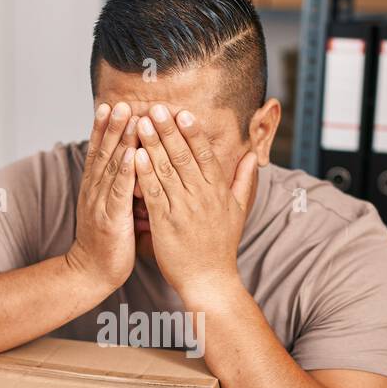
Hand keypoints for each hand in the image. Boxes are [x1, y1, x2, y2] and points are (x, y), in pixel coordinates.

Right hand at [68, 102, 138, 290]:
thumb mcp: (111, 210)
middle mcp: (95, 191)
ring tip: (128, 116)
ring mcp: (100, 203)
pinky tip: (131, 154)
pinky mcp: (110, 218)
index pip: (98, 152)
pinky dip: (125, 170)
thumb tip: (132, 171)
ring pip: (111, 166)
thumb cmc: (107, 243)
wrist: (91, 273)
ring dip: (119, 139)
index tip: (110, 105)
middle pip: (103, 152)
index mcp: (95, 188)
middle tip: (120, 101)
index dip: (103, 129)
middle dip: (112, 126)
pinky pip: (118, 190)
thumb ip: (119, 190)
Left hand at [134, 106, 257, 304]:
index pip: (205, 154)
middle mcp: (202, 196)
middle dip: (169, 130)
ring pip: (166, 170)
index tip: (183, 112)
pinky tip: (134, 156)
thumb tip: (252, 156)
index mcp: (218, 191)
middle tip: (156, 107)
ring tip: (141, 123)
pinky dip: (144, 174)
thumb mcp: (238, 210)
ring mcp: (183, 209)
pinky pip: (153, 194)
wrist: (210, 280)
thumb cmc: (221, 247)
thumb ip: (242, 180)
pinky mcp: (166, 223)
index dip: (193, 132)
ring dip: (152, 145)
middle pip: (184, 156)